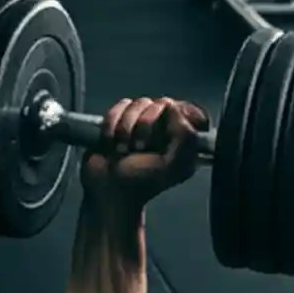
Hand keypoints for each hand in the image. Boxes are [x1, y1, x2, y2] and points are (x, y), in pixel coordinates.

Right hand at [80, 97, 210, 208]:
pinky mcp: (121, 121)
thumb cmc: (140, 183)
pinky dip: (112, 123)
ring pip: (139, 103)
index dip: (174, 116)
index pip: (187, 110)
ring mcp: (143, 124)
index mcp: (182, 141)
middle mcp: (165, 130)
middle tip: (139, 147)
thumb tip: (173, 107)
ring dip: (126, 126)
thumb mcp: (172, 165)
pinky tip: (111, 142)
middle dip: (145, 125)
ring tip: (123, 148)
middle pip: (160, 104)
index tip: (163, 131)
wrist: (107, 189)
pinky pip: (120, 106)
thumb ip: (184, 137)